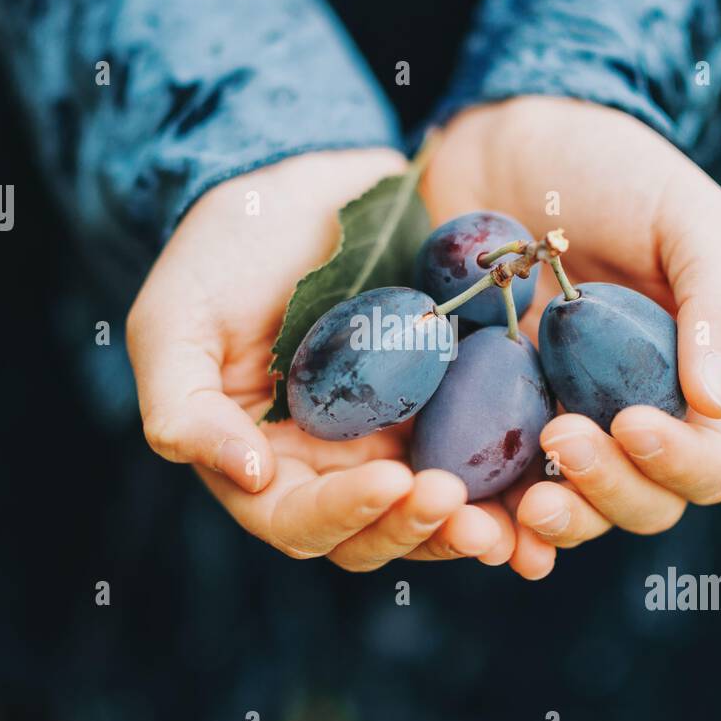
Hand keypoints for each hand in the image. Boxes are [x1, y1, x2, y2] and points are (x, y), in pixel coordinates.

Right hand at [126, 149, 514, 569]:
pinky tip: (548, 473)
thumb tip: (251, 479)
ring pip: (435, 513)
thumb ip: (185, 408)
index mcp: (263, 463)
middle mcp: (331, 467)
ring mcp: (392, 437)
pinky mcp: (447, 402)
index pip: (298, 521)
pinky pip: (483, 456)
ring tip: (514, 519)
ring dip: (472, 526)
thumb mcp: (173, 322)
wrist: (296, 185)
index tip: (392, 482)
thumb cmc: (219, 251)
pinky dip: (513, 479)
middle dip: (417, 530)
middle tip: (457, 500)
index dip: (344, 516)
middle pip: (374, 536)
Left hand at [422, 97, 720, 578]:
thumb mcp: (684, 216)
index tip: (628, 422)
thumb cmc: (610, 167)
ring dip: (549, 525)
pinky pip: (494, 490)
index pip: (710, 463)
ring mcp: (556, 423)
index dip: (678, 463)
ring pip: (571, 514)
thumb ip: (719, 302)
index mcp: (692, 381)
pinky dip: (488, 517)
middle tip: (559, 443)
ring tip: (515, 507)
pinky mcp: (486, 419)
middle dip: (607, 493)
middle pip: (643, 506)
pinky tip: (466, 516)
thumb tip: (715, 402)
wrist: (505, 140)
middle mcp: (629, 417)